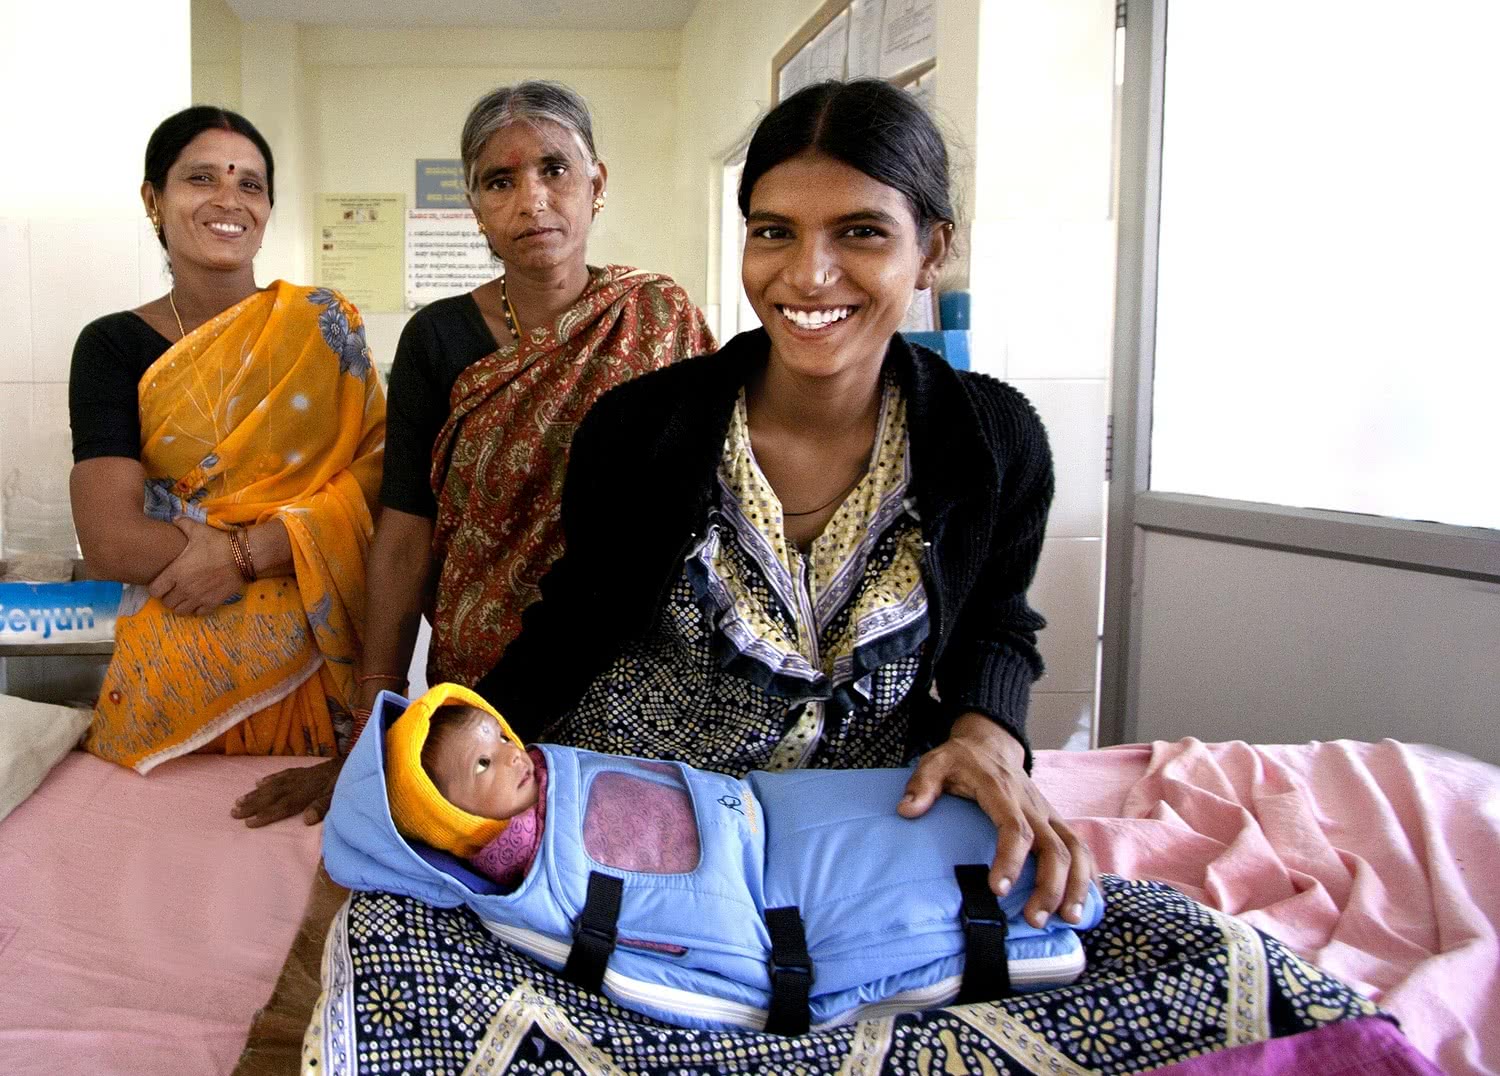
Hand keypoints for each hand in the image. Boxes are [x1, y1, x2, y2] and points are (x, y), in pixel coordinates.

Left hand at [148, 517, 242, 614]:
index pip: (154, 590)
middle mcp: (184, 588)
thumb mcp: (198, 530)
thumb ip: (182, 524)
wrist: (243, 556)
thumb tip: (174, 518)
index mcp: (176, 572)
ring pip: (180, 611)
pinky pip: (198, 613)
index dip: (156, 587)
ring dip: (181, 605)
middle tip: (175, 589)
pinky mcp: (212, 602)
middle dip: (168, 597)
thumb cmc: (218, 543)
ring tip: (186, 596)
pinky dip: (197, 608)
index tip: (163, 582)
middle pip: (167, 603)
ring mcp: (198, 598)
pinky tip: (200, 599)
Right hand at [232, 757, 343, 826]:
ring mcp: (298, 776)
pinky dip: (270, 779)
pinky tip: (258, 783)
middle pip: (271, 797)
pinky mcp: (301, 771)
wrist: (350, 763)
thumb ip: (322, 807)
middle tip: (233, 813)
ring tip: (239, 800)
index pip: (281, 807)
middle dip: (252, 805)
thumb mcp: (337, 798)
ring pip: (272, 786)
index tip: (248, 823)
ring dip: (255, 793)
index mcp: (305, 794)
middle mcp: (297, 785)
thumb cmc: (343, 784)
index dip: (265, 815)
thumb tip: (306, 820)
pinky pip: (281, 774)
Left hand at [898, 712, 1095, 928]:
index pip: (1014, 828)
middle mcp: (1032, 805)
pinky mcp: (1056, 821)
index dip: (1010, 859)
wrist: (991, 742)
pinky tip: (1090, 902)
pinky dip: (1090, 875)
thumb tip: (907, 810)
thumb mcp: (936, 762)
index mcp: (1002, 793)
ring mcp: (1048, 813)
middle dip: (1050, 886)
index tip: (998, 890)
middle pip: (1053, 847)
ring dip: (1076, 885)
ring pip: (1075, 849)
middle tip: (1034, 919)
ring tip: (1069, 920)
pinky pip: (1081, 847)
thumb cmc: (962, 759)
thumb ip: (922, 784)